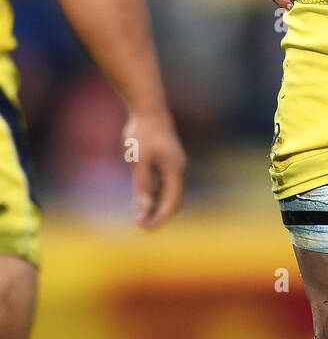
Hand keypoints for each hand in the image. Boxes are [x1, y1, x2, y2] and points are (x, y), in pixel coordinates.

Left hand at [125, 108, 185, 229]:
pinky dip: (154, 194)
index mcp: (174, 170)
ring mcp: (173, 166)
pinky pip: (163, 184)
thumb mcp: (139, 160)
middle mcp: (177, 170)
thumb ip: (142, 185)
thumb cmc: (143, 133)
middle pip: (173, 201)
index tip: (145, 229)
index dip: (159, 218)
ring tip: (139, 217)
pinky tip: (140, 200)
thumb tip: (143, 208)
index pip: (171, 202)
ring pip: (168, 193)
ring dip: (156, 206)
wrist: (149, 109)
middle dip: (160, 215)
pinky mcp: (166, 162)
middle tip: (142, 226)